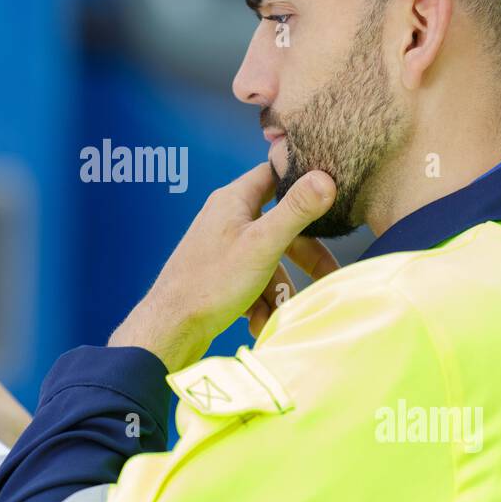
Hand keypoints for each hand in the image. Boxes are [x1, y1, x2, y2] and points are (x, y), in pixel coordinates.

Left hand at [108, 162, 337, 371]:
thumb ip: (296, 211)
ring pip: (269, 262)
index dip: (302, 179)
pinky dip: (260, 303)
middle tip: (326, 277)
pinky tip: (256, 323)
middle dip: (303, 259)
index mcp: (234, 200)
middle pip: (281, 228)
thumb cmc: (211, 283)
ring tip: (275, 315)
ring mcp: (222, 247)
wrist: (170, 329)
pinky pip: (252, 282)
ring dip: (278, 292)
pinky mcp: (220, 274)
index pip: (274, 172)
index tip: (329, 193)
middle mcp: (227, 218)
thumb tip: (327, 178)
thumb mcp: (263, 244)